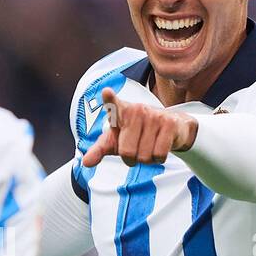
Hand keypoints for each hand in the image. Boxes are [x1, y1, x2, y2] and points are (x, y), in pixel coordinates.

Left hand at [81, 87, 197, 167]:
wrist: (170, 129)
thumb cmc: (137, 135)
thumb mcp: (115, 141)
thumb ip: (99, 150)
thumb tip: (85, 162)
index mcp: (120, 112)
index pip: (113, 106)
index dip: (110, 100)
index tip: (106, 92)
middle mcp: (136, 110)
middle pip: (127, 152)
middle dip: (132, 158)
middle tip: (137, 147)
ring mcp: (154, 115)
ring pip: (144, 156)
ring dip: (146, 159)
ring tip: (149, 146)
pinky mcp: (169, 123)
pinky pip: (159, 154)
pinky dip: (158, 159)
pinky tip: (160, 147)